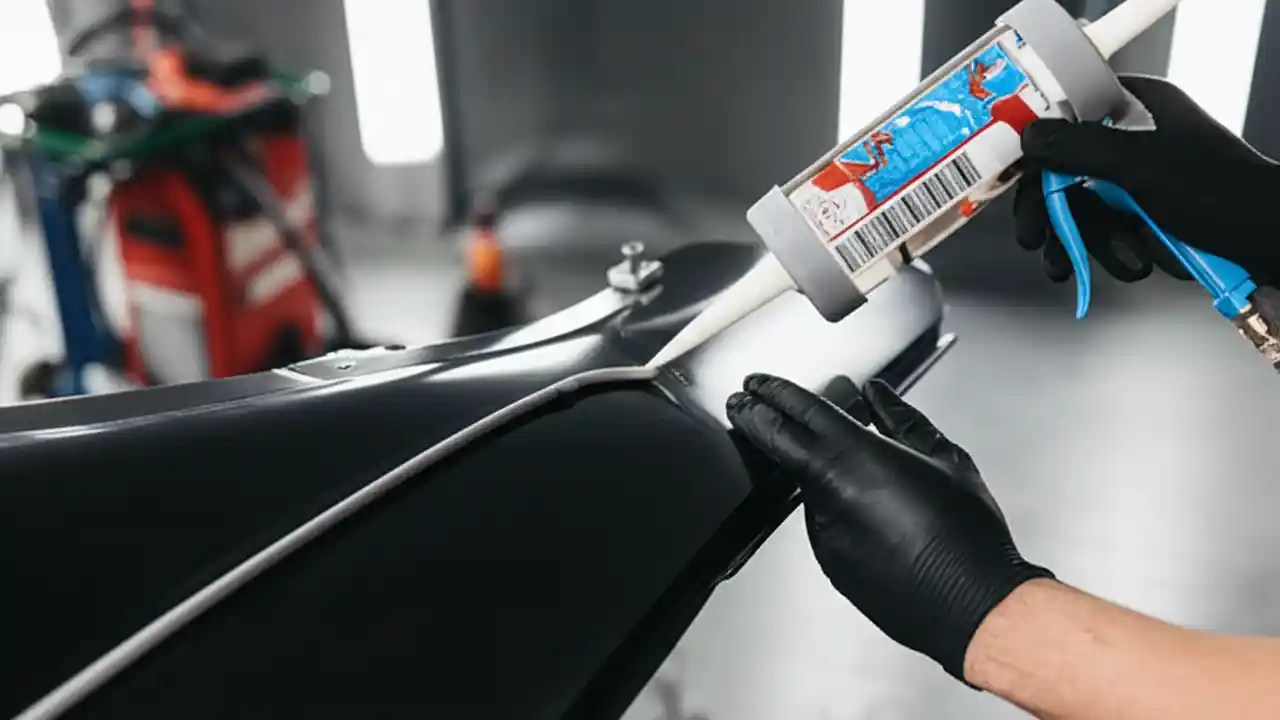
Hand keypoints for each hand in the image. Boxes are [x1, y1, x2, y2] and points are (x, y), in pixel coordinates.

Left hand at [726, 375, 1051, 680]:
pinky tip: (869, 515)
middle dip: (753, 418)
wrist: (972, 603)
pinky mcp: (829, 562)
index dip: (773, 391)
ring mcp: (823, 530)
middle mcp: (828, 491)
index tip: (756, 383)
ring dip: (814, 472)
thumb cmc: (967, 535)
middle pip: (775, 444)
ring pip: (807, 487)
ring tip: (850, 471)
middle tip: (741, 403)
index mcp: (854, 456)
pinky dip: (835, 509)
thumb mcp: (944, 459)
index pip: (799, 411)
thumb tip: (879, 394)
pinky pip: (824, 523)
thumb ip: (902, 419)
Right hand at [1015, 75, 1279, 285]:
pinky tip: (1128, 266)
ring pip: (1083, 210)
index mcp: (1138, 109)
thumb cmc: (1224, 195)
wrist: (1271, 245)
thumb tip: (1030, 136)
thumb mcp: (1142, 167)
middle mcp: (1134, 141)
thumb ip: (1079, 148)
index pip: (1067, 113)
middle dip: (1057, 213)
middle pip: (1065, 171)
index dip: (1037, 143)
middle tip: (1037, 237)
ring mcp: (1138, 181)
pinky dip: (1110, 255)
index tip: (1015, 174)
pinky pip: (1104, 233)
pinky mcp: (1144, 217)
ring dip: (1093, 243)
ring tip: (1114, 263)